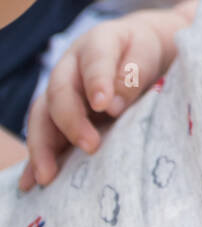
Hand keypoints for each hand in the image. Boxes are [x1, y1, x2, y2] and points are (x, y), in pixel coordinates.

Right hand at [19, 7, 189, 189]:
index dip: (97, 81)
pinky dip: (37, 158)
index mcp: (97, 44)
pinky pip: (44, 135)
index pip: (94, 61)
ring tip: (47, 176)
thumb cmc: (144, 51)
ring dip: (43, 146)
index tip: (103, 104)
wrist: (139, 51)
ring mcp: (61, 91)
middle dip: (71, 122)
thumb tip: (112, 105)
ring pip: (43, 116)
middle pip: (59, 92)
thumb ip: (133, 74)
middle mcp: (70, 67)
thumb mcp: (147, 53)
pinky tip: (30, 183)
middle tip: (90, 146)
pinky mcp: (59, 115)